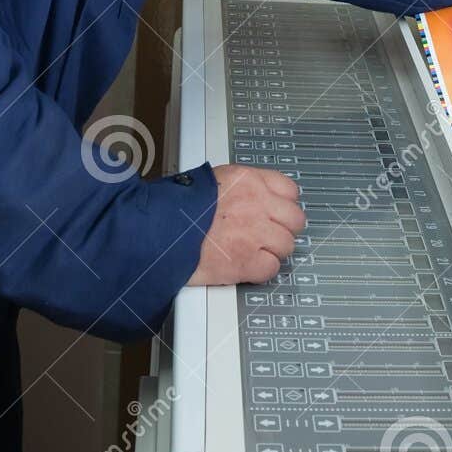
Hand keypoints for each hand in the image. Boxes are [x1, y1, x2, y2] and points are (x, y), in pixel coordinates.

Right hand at [186, 164, 305, 286]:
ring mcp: (254, 234)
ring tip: (253, 252)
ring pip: (287, 245)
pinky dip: (261, 270)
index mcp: (247, 180)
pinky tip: (246, 266)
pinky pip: (272, 268)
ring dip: (272, 251)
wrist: (157, 231)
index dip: (282, 205)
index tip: (276, 213)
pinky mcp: (246, 262)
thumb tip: (248, 197)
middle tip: (267, 235)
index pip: (289, 190)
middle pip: (295, 219)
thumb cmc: (174, 208)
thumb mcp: (209, 182)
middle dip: (283, 229)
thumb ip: (236, 189)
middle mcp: (256, 204)